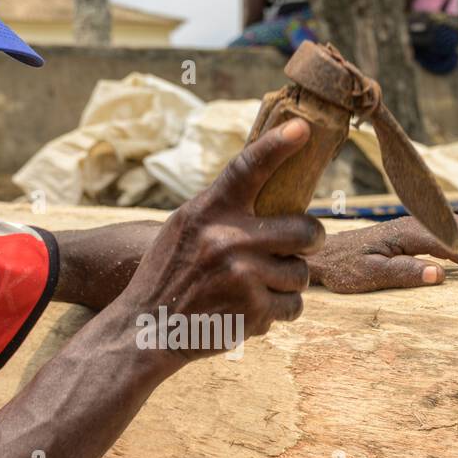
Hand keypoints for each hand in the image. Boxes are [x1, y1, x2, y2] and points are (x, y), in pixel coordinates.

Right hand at [119, 120, 324, 361]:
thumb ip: (221, 209)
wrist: (147, 330)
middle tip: (302, 245)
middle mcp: (228, 240)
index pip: (247, 168)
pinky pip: (293, 306)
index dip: (277, 145)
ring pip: (301, 274)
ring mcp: (244, 277)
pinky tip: (252, 309)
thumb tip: (270, 185)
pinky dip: (279, 310)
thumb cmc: (168, 274)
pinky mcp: (254, 310)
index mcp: (209, 212)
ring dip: (288, 282)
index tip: (302, 128)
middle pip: (305, 231)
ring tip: (258, 286)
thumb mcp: (184, 228)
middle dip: (310, 240)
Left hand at [309, 214, 457, 292]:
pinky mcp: (410, 230)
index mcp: (407, 234)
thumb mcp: (370, 276)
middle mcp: (414, 224)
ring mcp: (413, 225)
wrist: (323, 254)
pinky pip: (447, 228)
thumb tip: (439, 274)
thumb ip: (404, 273)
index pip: (449, 245)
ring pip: (457, 228)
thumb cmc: (344, 269)